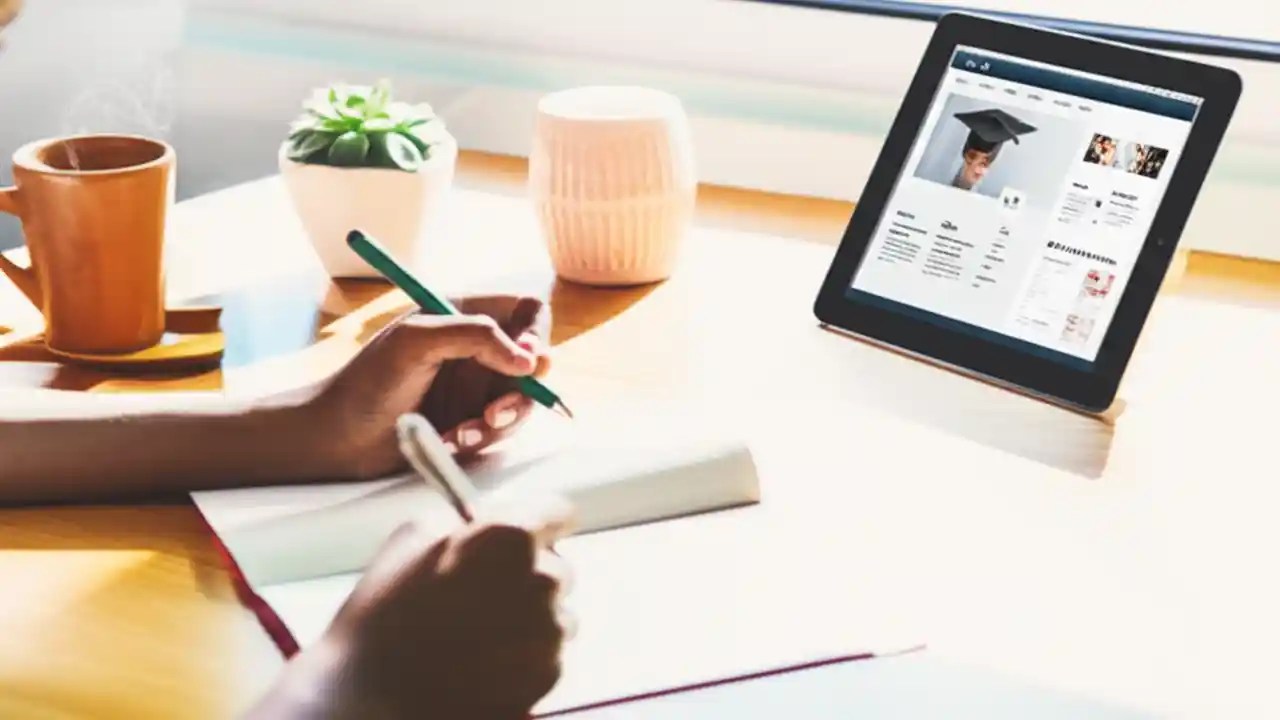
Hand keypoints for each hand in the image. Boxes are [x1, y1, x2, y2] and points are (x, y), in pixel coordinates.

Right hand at [250, 502, 574, 719]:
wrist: (375, 696)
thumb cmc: (385, 615)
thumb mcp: (413, 537)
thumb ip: (465, 520)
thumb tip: (485, 519)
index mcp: (510, 537)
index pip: (558, 511)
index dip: (543, 522)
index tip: (536, 531)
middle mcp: (542, 581)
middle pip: (557, 568)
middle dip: (528, 576)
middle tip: (484, 593)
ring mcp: (548, 633)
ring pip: (555, 615)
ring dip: (528, 619)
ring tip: (475, 634)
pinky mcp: (548, 677)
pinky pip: (548, 656)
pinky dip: (524, 658)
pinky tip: (482, 662)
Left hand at [312, 295, 551, 478]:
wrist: (336, 437)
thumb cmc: (366, 382)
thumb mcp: (417, 342)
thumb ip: (476, 336)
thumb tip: (528, 361)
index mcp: (463, 313)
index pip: (527, 311)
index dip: (536, 334)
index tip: (525, 362)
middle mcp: (476, 347)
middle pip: (534, 361)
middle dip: (522, 392)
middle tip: (496, 412)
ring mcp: (475, 385)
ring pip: (521, 401)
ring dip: (499, 422)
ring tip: (460, 434)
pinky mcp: (470, 419)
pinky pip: (500, 429)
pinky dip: (479, 438)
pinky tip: (448, 442)